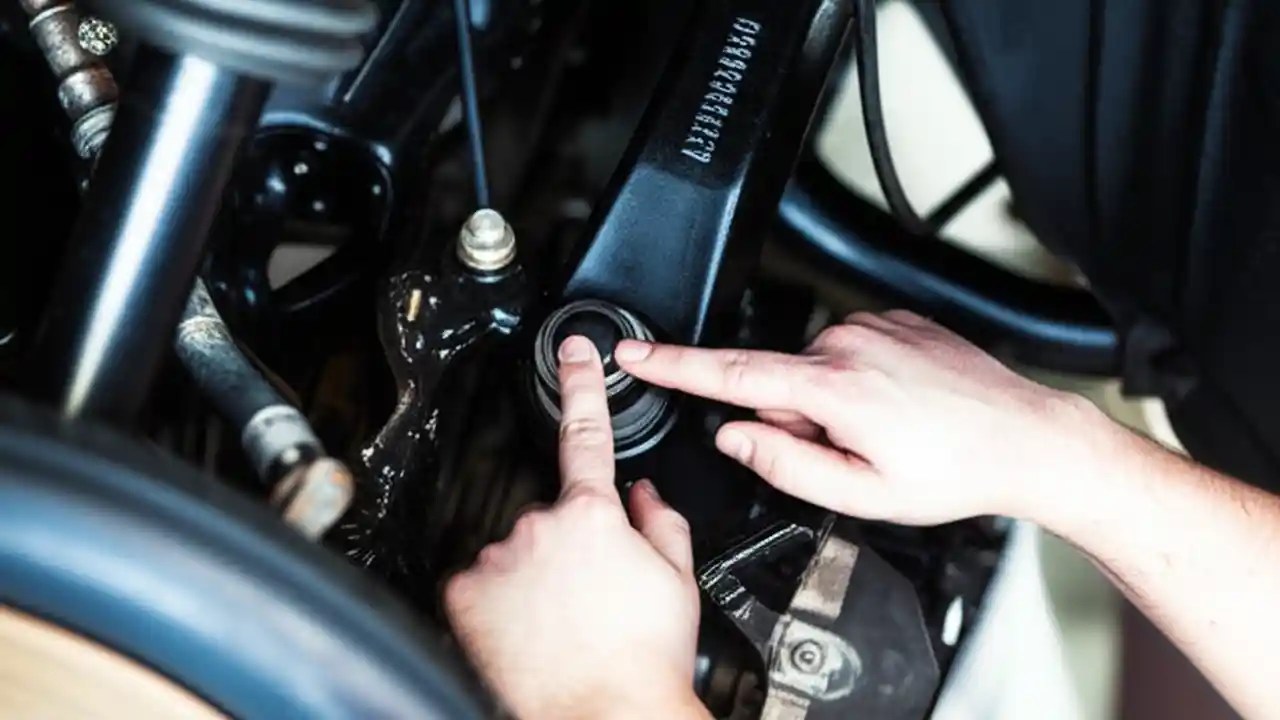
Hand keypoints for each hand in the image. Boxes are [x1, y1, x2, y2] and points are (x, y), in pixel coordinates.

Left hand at [444, 336, 707, 719]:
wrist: (603, 716)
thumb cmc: (644, 659)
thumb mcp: (678, 580)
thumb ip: (662, 521)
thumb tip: (645, 493)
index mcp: (594, 513)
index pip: (587, 432)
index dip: (581, 383)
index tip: (573, 351)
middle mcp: (539, 524)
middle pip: (550, 516)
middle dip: (566, 543)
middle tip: (589, 595)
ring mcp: (498, 557)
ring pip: (514, 551)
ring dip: (532, 575)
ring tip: (560, 624)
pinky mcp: (464, 592)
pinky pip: (482, 582)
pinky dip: (499, 602)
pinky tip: (526, 632)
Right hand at [616, 310, 1117, 524]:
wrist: (1026, 438)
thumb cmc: (954, 471)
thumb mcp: (860, 493)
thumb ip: (783, 463)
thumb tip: (734, 436)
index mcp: (832, 388)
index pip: (729, 373)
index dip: (671, 365)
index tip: (632, 354)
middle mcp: (848, 343)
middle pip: (779, 383)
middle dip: (797, 421)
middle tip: (852, 453)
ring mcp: (874, 325)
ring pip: (815, 369)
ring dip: (831, 403)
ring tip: (887, 432)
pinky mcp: (895, 319)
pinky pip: (849, 352)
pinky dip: (859, 382)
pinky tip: (900, 407)